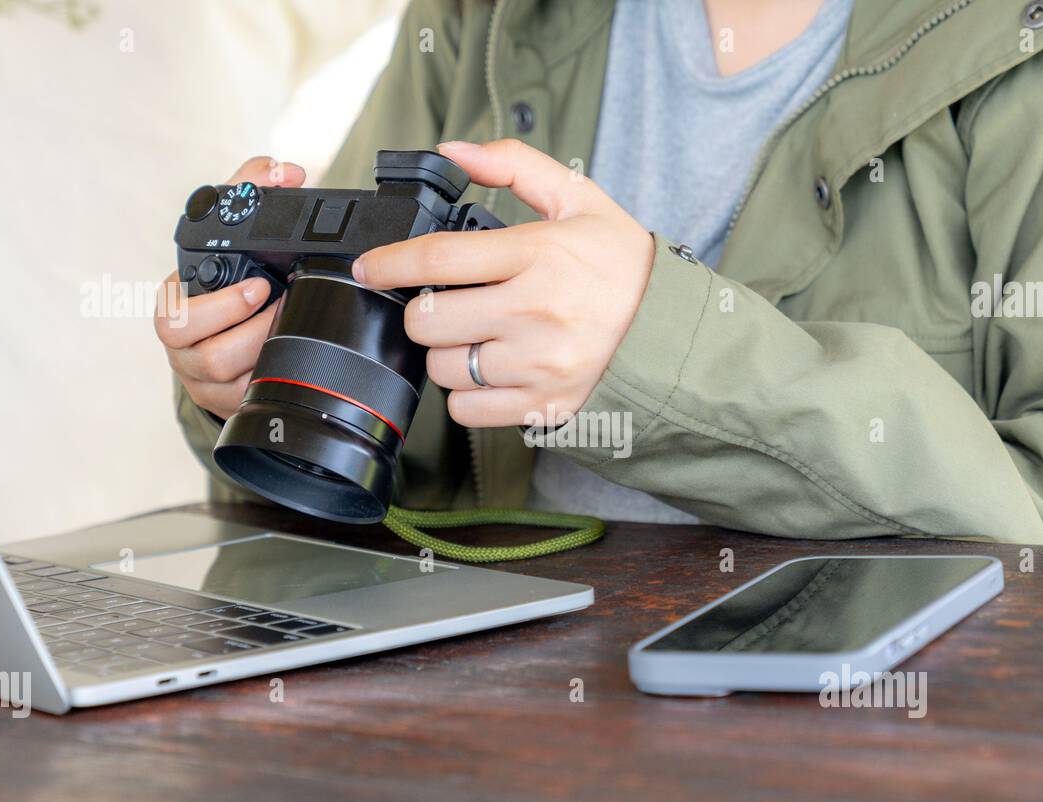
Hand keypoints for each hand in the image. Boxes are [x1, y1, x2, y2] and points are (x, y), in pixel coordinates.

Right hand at [154, 156, 305, 419]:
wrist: (231, 334)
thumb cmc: (229, 283)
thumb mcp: (232, 237)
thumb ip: (250, 189)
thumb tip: (283, 170)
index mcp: (173, 304)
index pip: (175, 310)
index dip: (221, 304)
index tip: (260, 287)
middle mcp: (180, 345)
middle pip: (200, 349)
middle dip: (246, 325)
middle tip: (278, 302)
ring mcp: (200, 377)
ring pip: (224, 372)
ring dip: (263, 345)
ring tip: (287, 322)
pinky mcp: (224, 399)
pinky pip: (245, 394)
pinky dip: (270, 371)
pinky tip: (286, 352)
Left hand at [352, 139, 654, 426]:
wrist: (672, 330)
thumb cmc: (622, 265)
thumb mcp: (579, 199)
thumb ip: (515, 167)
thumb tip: (454, 150)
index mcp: (538, 255)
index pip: (437, 259)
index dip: (389, 263)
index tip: (370, 268)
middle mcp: (535, 312)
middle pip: (428, 321)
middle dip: (422, 310)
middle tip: (443, 305)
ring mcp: (538, 364)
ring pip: (444, 368)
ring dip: (446, 353)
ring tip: (475, 338)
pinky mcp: (542, 404)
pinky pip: (467, 410)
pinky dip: (465, 393)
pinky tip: (488, 371)